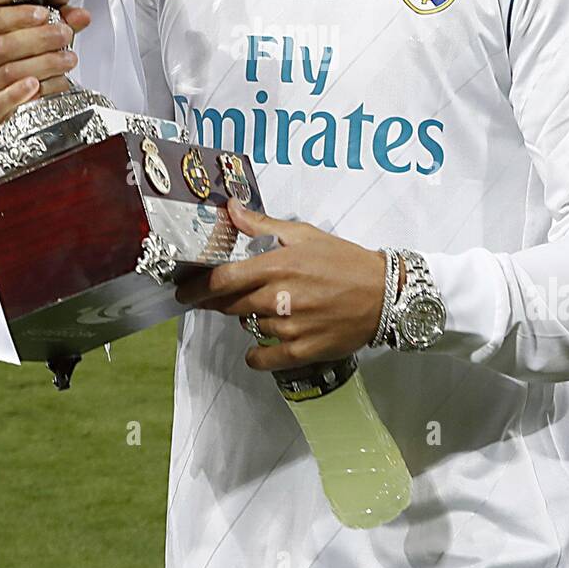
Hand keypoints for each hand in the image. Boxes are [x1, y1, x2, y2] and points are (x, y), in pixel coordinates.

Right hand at [0, 0, 91, 141]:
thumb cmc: (11, 72)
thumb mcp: (31, 43)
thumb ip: (55, 25)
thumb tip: (80, 14)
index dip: (16, 10)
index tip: (44, 8)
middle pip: (2, 43)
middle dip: (39, 36)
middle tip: (65, 34)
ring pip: (8, 71)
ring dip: (43, 63)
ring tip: (68, 60)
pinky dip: (18, 93)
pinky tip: (36, 85)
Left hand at [173, 198, 387, 370]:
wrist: (385, 294)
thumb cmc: (345, 260)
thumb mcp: (304, 234)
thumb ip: (262, 224)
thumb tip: (231, 209)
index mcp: (278, 265)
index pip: (224, 279)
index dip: (197, 287)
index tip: (184, 291)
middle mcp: (280, 297)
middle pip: (230, 305)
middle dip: (218, 302)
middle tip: (219, 298)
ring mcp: (291, 327)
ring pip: (249, 327)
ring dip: (249, 320)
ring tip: (269, 309)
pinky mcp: (303, 351)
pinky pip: (263, 358)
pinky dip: (257, 355)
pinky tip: (261, 347)